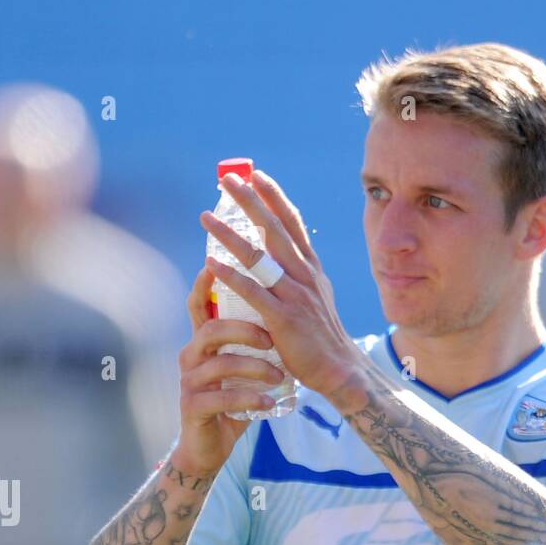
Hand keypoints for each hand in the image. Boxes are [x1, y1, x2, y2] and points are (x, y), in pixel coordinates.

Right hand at [175, 264, 286, 474]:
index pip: (199, 306)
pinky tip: (269, 403)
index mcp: (202, 344)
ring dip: (254, 368)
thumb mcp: (243, 370)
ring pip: (220, 364)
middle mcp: (191, 357)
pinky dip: (250, 398)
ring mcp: (189, 382)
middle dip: (245, 330)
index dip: (205, 284)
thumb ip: (254, 345)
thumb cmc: (232, 404)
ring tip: (279, 378)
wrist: (210, 448)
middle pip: (212, 330)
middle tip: (272, 340)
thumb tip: (282, 314)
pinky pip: (223, 397)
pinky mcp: (193, 407)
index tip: (217, 262)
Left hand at [200, 168, 360, 400]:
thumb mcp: (318, 298)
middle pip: (274, 230)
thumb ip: (301, 278)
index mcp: (311, 269)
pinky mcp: (283, 318)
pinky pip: (252, 292)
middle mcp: (303, 276)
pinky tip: (211, 263)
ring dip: (229, 234)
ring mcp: (294, 296)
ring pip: (258, 257)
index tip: (256, 175)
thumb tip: (287, 261)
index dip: (274, 197)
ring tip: (206, 217)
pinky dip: (231, 276)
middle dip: (250, 202)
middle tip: (228, 180)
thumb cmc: (323, 338)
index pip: (293, 223)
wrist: (339, 370)